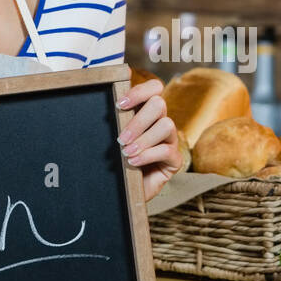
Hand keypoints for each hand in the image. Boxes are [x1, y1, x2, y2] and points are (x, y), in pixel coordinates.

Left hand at [116, 77, 182, 202]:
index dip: (140, 92)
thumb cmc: (117, 162)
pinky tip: (133, 162)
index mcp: (146, 112)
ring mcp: (170, 141)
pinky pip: (166, 150)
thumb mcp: (113, 139)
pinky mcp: (174, 160)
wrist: (122, 192)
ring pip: (166, 125)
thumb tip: (106, 103)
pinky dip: (147, 155)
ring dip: (144, 139)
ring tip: (126, 152)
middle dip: (138, 121)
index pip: (154, 88)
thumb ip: (115, 121)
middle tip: (121, 139)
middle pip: (159, 104)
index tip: (120, 105)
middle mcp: (160, 122)